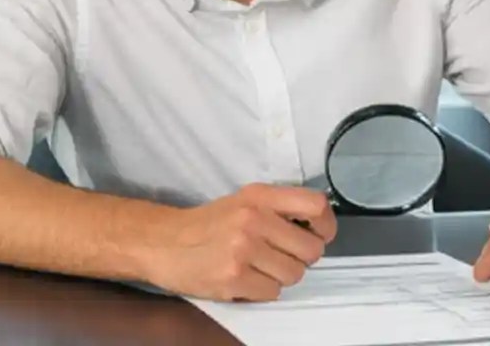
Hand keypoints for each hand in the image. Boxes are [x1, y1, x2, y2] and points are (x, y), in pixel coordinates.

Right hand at [143, 183, 336, 301]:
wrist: (163, 243)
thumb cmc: (208, 224)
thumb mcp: (244, 201)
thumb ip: (279, 209)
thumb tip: (319, 227)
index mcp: (259, 196)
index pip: (315, 205)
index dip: (326, 225)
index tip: (320, 234)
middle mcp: (253, 219)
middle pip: (311, 249)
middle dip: (300, 258)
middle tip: (279, 256)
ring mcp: (243, 250)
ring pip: (294, 274)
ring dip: (280, 276)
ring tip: (257, 267)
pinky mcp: (233, 278)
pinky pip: (272, 292)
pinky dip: (261, 290)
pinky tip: (243, 278)